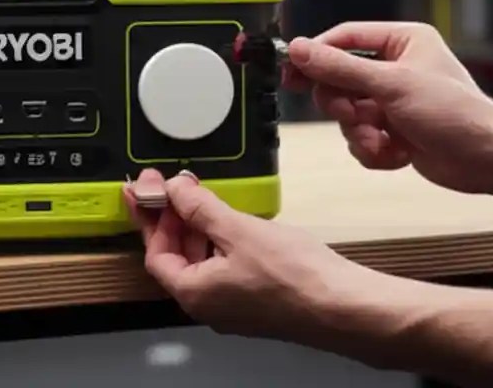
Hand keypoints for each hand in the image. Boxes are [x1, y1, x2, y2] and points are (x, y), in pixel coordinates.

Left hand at [123, 170, 382, 344]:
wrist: (346, 307)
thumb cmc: (294, 276)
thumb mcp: (238, 230)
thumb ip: (200, 207)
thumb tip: (174, 189)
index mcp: (194, 294)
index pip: (156, 253)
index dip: (150, 218)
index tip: (146, 189)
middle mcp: (209, 306)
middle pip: (177, 257)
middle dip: (172, 218)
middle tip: (170, 184)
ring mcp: (234, 306)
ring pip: (202, 261)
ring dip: (197, 227)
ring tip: (199, 195)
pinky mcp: (258, 301)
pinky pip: (226, 268)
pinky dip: (220, 241)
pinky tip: (230, 220)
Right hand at [284, 21, 492, 194]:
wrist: (488, 160)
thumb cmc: (455, 114)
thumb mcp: (391, 84)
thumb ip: (340, 67)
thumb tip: (298, 49)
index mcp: (402, 42)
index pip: (344, 39)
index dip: (317, 55)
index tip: (292, 71)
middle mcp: (396, 68)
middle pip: (339, 79)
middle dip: (343, 105)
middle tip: (351, 115)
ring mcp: (394, 102)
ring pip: (347, 114)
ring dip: (360, 132)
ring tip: (381, 140)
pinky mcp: (394, 131)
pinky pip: (361, 138)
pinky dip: (372, 149)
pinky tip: (396, 154)